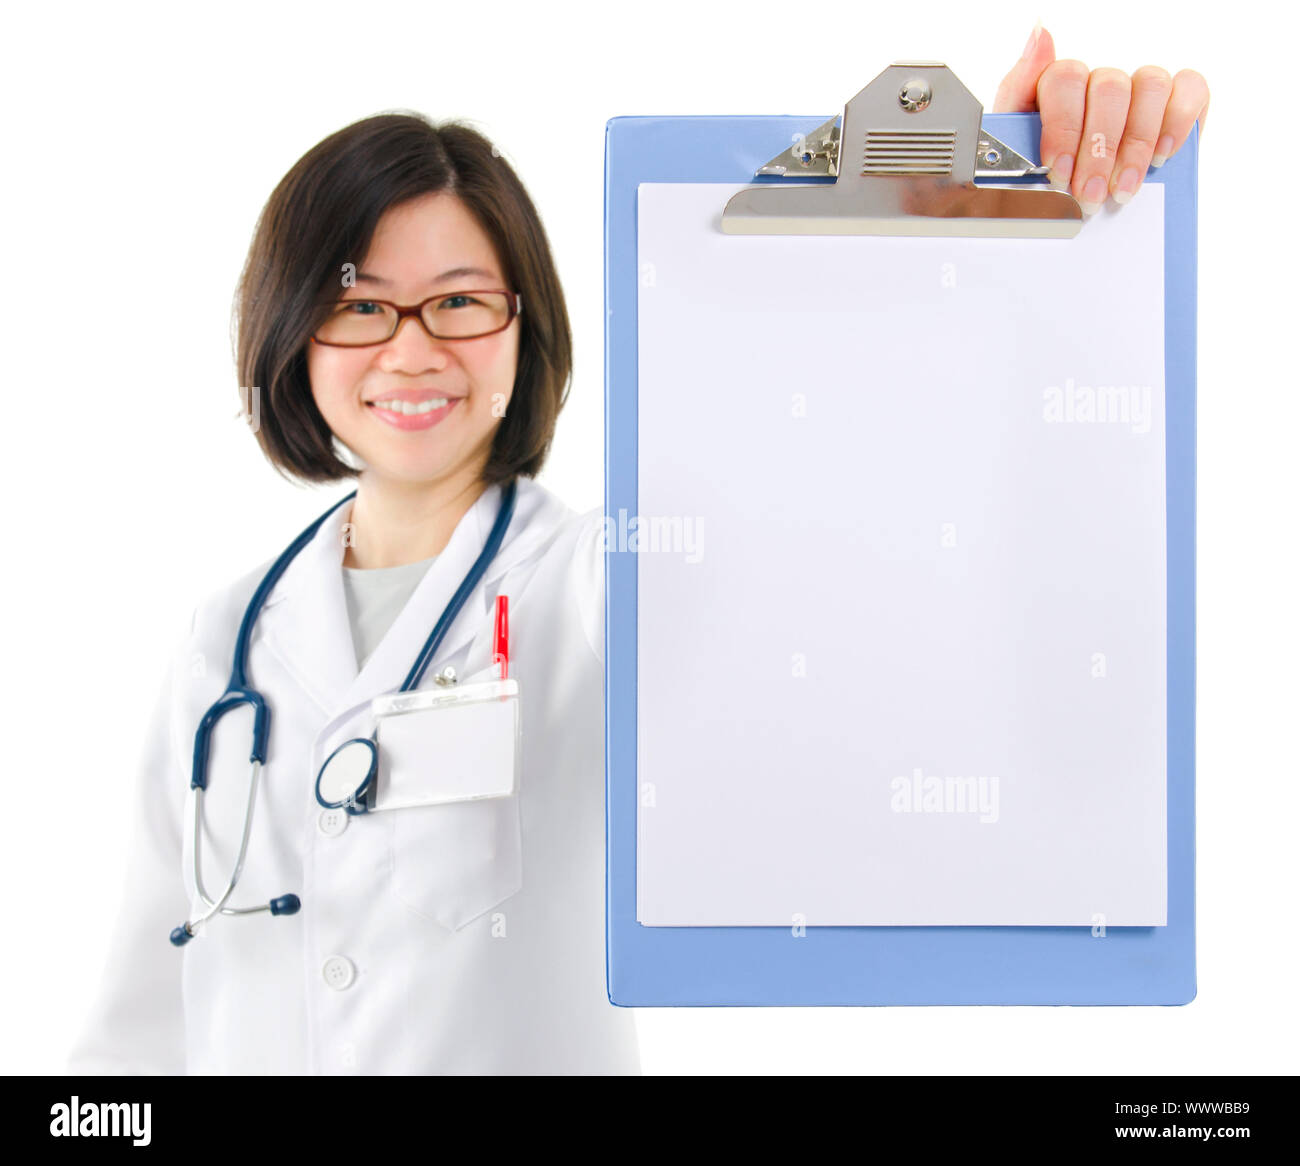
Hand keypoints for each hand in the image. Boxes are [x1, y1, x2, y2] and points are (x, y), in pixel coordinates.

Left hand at [992, 24, 1208, 214]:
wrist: (1076, 205)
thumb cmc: (1043, 173)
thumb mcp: (1014, 141)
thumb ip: (1019, 87)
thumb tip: (1040, 30)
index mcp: (1060, 85)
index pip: (1066, 78)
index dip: (1063, 127)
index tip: (1059, 172)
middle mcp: (1102, 81)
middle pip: (1109, 88)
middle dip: (1098, 150)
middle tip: (1089, 195)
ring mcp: (1141, 87)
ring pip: (1150, 86)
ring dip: (1136, 144)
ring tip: (1121, 189)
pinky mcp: (1179, 99)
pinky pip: (1192, 88)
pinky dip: (1179, 121)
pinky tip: (1161, 156)